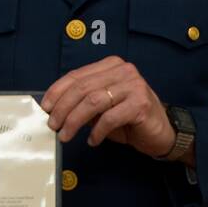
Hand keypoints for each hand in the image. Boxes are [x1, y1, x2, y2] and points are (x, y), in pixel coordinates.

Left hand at [41, 56, 175, 157]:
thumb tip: (53, 109)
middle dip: (62, 108)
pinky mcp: (141, 103)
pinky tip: (92, 140)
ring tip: (66, 135)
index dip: (57, 92)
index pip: (76, 76)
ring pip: (93, 101)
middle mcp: (122, 71)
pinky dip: (97, 131)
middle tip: (52, 125)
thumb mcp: (101, 107)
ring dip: (74, 121)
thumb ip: (82, 102)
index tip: (44, 108)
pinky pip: (110, 118)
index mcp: (110, 66)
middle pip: (82, 88)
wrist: (162, 132)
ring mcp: (134, 85)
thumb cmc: (128, 119)